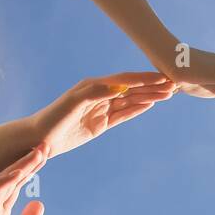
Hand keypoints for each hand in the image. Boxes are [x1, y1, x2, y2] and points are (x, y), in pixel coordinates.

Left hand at [31, 72, 175, 156]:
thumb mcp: (73, 102)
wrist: (41, 138)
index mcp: (94, 86)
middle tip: (173, 85)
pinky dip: (136, 109)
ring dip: (149, 97)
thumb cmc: (54, 117)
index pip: (125, 80)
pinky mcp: (101, 124)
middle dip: (152, 86)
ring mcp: (102, 110)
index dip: (144, 78)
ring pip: (130, 101)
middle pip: (132, 89)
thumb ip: (96, 92)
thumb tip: (120, 87)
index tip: (163, 77)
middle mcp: (100, 95)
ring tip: (168, 94)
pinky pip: (123, 115)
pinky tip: (150, 104)